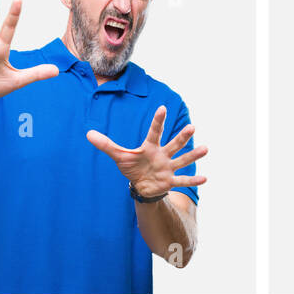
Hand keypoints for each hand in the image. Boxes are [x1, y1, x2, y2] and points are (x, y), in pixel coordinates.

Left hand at [86, 106, 207, 199]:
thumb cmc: (132, 167)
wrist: (141, 185)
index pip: (155, 132)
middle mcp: (162, 155)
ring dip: (193, 155)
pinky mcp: (170, 181)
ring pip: (182, 160)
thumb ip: (106, 144)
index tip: (162, 108)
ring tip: (205, 149)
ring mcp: (168, 168)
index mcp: (150, 147)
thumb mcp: (118, 156)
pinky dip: (193, 181)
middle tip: (192, 126)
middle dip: (182, 137)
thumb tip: (88, 134)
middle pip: (174, 144)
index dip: (158, 121)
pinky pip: (183, 180)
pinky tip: (205, 178)